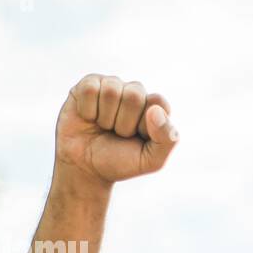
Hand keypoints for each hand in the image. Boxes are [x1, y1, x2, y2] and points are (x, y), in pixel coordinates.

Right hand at [54, 74, 177, 185]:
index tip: (140, 137)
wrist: (86, 167)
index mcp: (154, 107)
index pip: (158, 101)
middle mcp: (134, 92)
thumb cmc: (120, 161)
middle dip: (124, 123)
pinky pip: (90, 89)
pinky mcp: (88, 85)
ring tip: (104, 127)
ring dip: (105, 118)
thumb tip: (155, 110)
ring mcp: (111, 86)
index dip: (146, 124)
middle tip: (119, 134)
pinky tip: (89, 118)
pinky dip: (88, 111)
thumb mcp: (151, 160)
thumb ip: (166, 139)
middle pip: (134, 95)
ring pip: (111, 91)